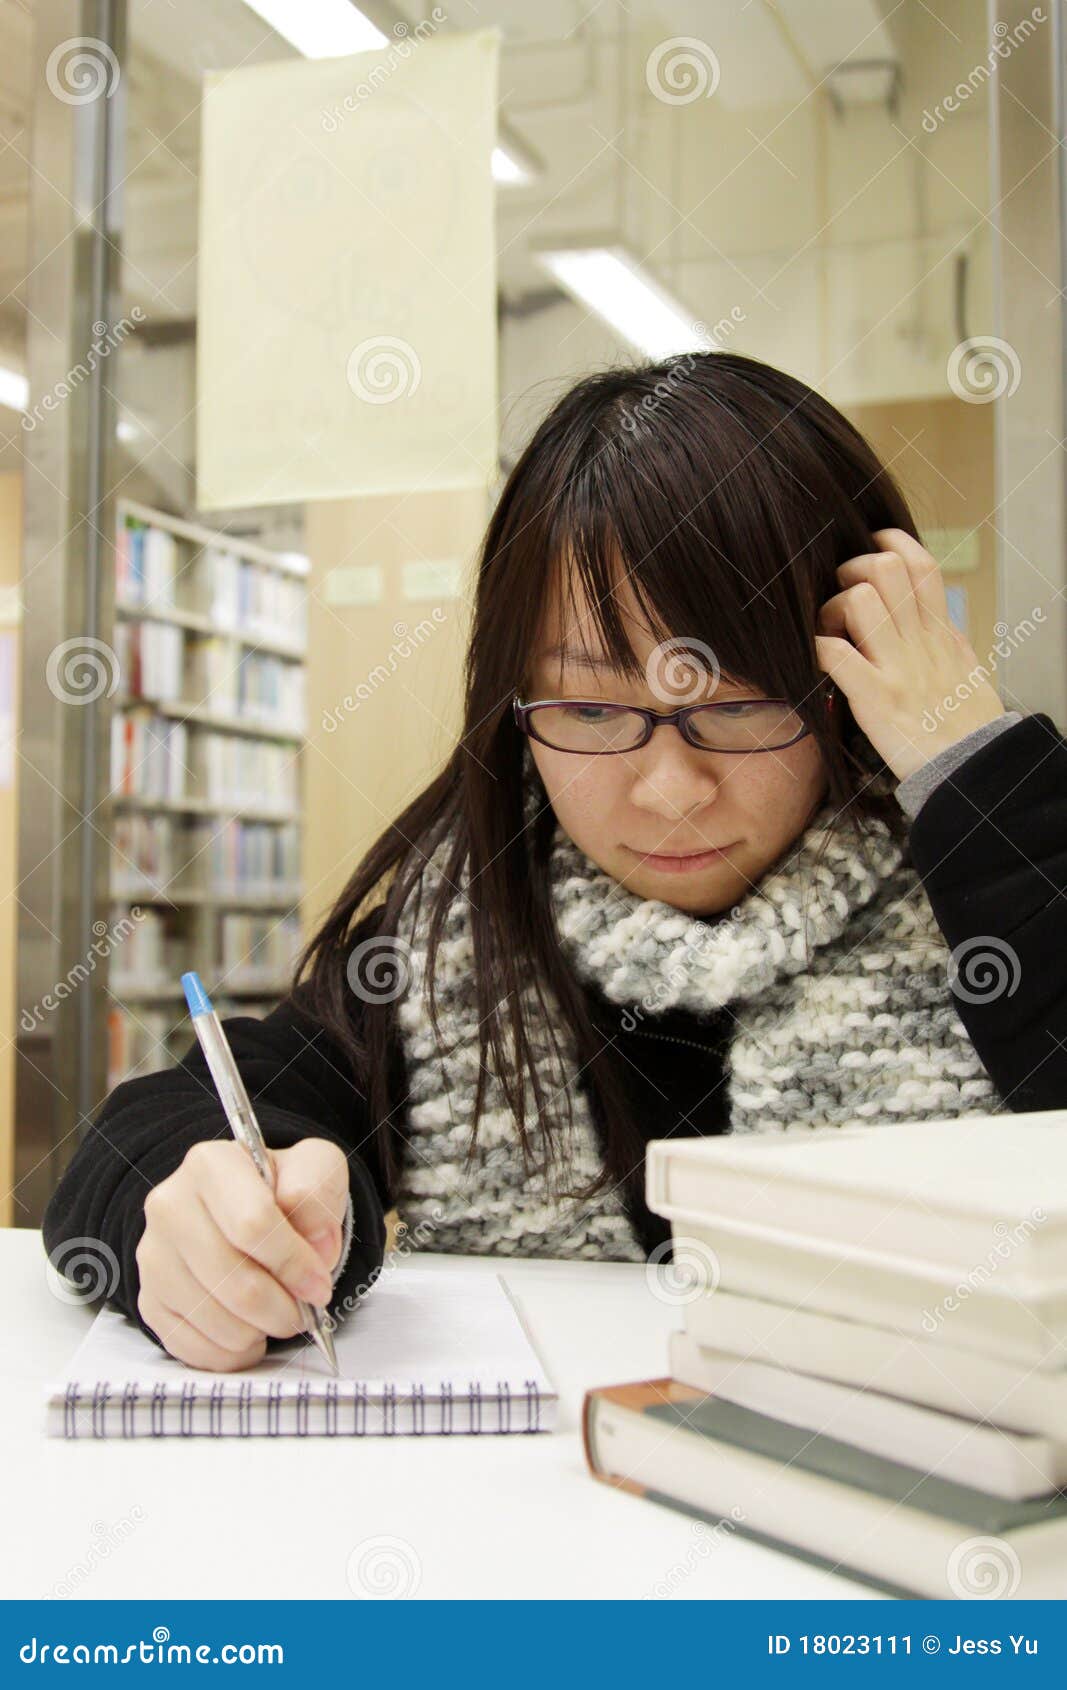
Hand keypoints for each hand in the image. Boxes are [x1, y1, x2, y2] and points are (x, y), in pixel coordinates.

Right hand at [135, 1137, 349, 1371]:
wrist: (250, 1212)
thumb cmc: (283, 1192)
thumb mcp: (316, 1169)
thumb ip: (320, 1194)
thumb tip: (314, 1242)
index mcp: (211, 1165)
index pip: (253, 1224)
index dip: (293, 1264)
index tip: (319, 1284)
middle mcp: (170, 1206)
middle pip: (233, 1279)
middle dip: (281, 1307)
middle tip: (303, 1311)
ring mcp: (154, 1256)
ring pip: (214, 1318)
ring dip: (259, 1330)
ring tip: (276, 1314)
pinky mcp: (149, 1299)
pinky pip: (191, 1345)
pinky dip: (231, 1351)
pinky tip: (250, 1330)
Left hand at [814, 526, 1005, 780]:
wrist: (970, 769)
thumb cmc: (963, 722)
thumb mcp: (962, 667)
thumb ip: (941, 636)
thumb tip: (926, 611)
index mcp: (940, 631)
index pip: (919, 564)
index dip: (889, 543)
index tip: (869, 547)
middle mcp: (919, 641)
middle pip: (883, 569)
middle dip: (850, 573)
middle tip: (839, 601)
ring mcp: (897, 667)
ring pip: (858, 600)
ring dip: (830, 611)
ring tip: (829, 634)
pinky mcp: (876, 698)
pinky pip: (835, 655)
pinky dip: (816, 649)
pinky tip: (816, 660)